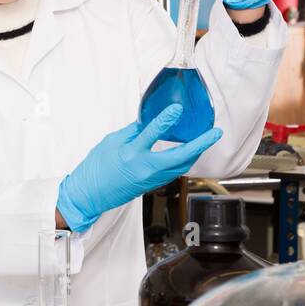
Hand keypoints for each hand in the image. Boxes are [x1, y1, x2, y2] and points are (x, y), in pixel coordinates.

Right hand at [56, 103, 222, 232]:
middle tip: (215, 133)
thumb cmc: (95, 170)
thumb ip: (131, 131)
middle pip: (180, 156)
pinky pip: (174, 172)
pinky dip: (184, 161)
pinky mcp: (152, 185)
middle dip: (201, 144)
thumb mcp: (110, 143)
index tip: (177, 109)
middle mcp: (144, 168)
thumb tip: (146, 120)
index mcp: (130, 154)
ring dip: (195, 153)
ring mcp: (151, 179)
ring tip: (205, 140)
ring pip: (181, 166)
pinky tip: (187, 153)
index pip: (152, 133)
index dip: (166, 119)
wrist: (89, 196)